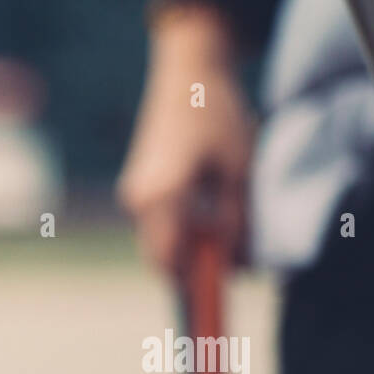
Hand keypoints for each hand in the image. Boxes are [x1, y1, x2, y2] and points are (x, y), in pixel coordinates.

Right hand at [117, 6, 252, 275]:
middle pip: (160, 259)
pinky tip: (204, 215)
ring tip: (221, 237)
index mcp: (163, 198)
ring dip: (185, 249)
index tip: (217, 300)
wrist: (186, 74)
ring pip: (156, 243)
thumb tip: (239, 267)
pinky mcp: (135, 187)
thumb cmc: (218, 116)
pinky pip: (154, 225)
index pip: (172, 263)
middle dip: (189, 271)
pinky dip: (177, 231)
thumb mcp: (240, 171)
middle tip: (225, 270)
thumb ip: (237, 222)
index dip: (193, 286)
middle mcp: (140, 201)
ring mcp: (133, 194)